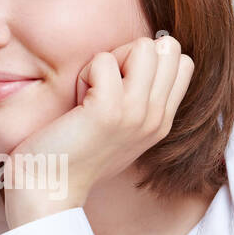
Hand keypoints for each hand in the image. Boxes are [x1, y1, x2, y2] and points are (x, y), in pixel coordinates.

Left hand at [2, 34, 193, 229]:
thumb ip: (139, 98)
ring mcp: (137, 114)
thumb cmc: (74, 153)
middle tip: (103, 86)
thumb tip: (146, 54)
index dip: (147, 60)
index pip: (183, 62)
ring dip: (110, 61)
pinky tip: (78, 101)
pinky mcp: (109, 110)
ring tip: (91, 92)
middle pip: (168, 48)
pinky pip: (105, 60)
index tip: (119, 85)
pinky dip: (86, 72)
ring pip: (144, 47)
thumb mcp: (121, 128)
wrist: (50, 188)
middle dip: (131, 54)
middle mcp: (156, 118)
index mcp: (162, 121)